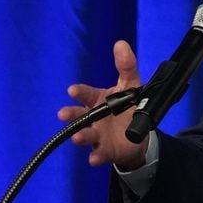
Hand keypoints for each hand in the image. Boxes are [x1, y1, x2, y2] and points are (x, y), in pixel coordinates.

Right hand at [57, 40, 148, 168]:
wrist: (138, 134)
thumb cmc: (128, 106)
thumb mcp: (131, 85)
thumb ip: (126, 66)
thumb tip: (121, 44)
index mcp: (98, 100)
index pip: (86, 94)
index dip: (79, 92)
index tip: (73, 90)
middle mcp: (94, 118)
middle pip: (79, 116)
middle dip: (71, 114)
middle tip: (63, 114)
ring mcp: (98, 135)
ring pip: (86, 136)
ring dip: (80, 137)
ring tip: (78, 138)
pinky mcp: (106, 151)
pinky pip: (99, 155)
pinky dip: (96, 157)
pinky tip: (94, 159)